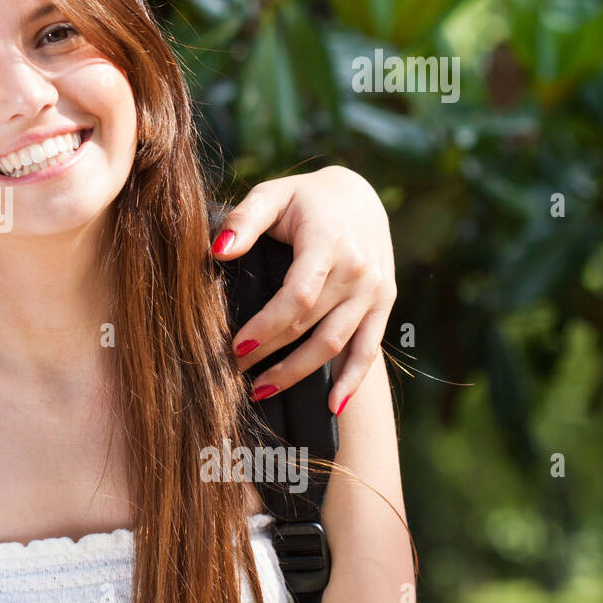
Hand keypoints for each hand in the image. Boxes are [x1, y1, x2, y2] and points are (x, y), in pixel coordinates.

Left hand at [210, 166, 395, 414]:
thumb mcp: (272, 195)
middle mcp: (358, 270)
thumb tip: (217, 251)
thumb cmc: (304, 199)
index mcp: (328, 242)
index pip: (297, 296)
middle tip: (232, 372)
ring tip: (260, 390)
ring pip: (337, 345)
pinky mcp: (384, 304)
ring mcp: (375, 291)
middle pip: (311, 326)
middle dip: (270, 354)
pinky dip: (352, 381)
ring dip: (299, 373)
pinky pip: (369, 350)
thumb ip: (243, 220)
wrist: (359, 196)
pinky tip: (330, 406)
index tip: (235, 346)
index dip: (266, 326)